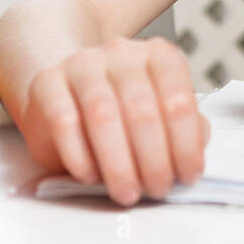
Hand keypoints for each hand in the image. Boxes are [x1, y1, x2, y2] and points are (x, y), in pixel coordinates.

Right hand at [19, 36, 210, 206]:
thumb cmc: (121, 106)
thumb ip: (182, 125)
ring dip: (119, 163)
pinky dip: (80, 156)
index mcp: (157, 55)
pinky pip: (65, 121)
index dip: (186, 144)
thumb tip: (196, 149)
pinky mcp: (47, 82)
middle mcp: (121, 52)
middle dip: (154, 160)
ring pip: (103, 115)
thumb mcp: (158, 111)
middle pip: (142, 110)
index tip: (188, 176)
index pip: (179, 100)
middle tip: (157, 190)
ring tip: (127, 192)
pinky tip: (91, 176)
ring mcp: (82, 64)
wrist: (68, 86)